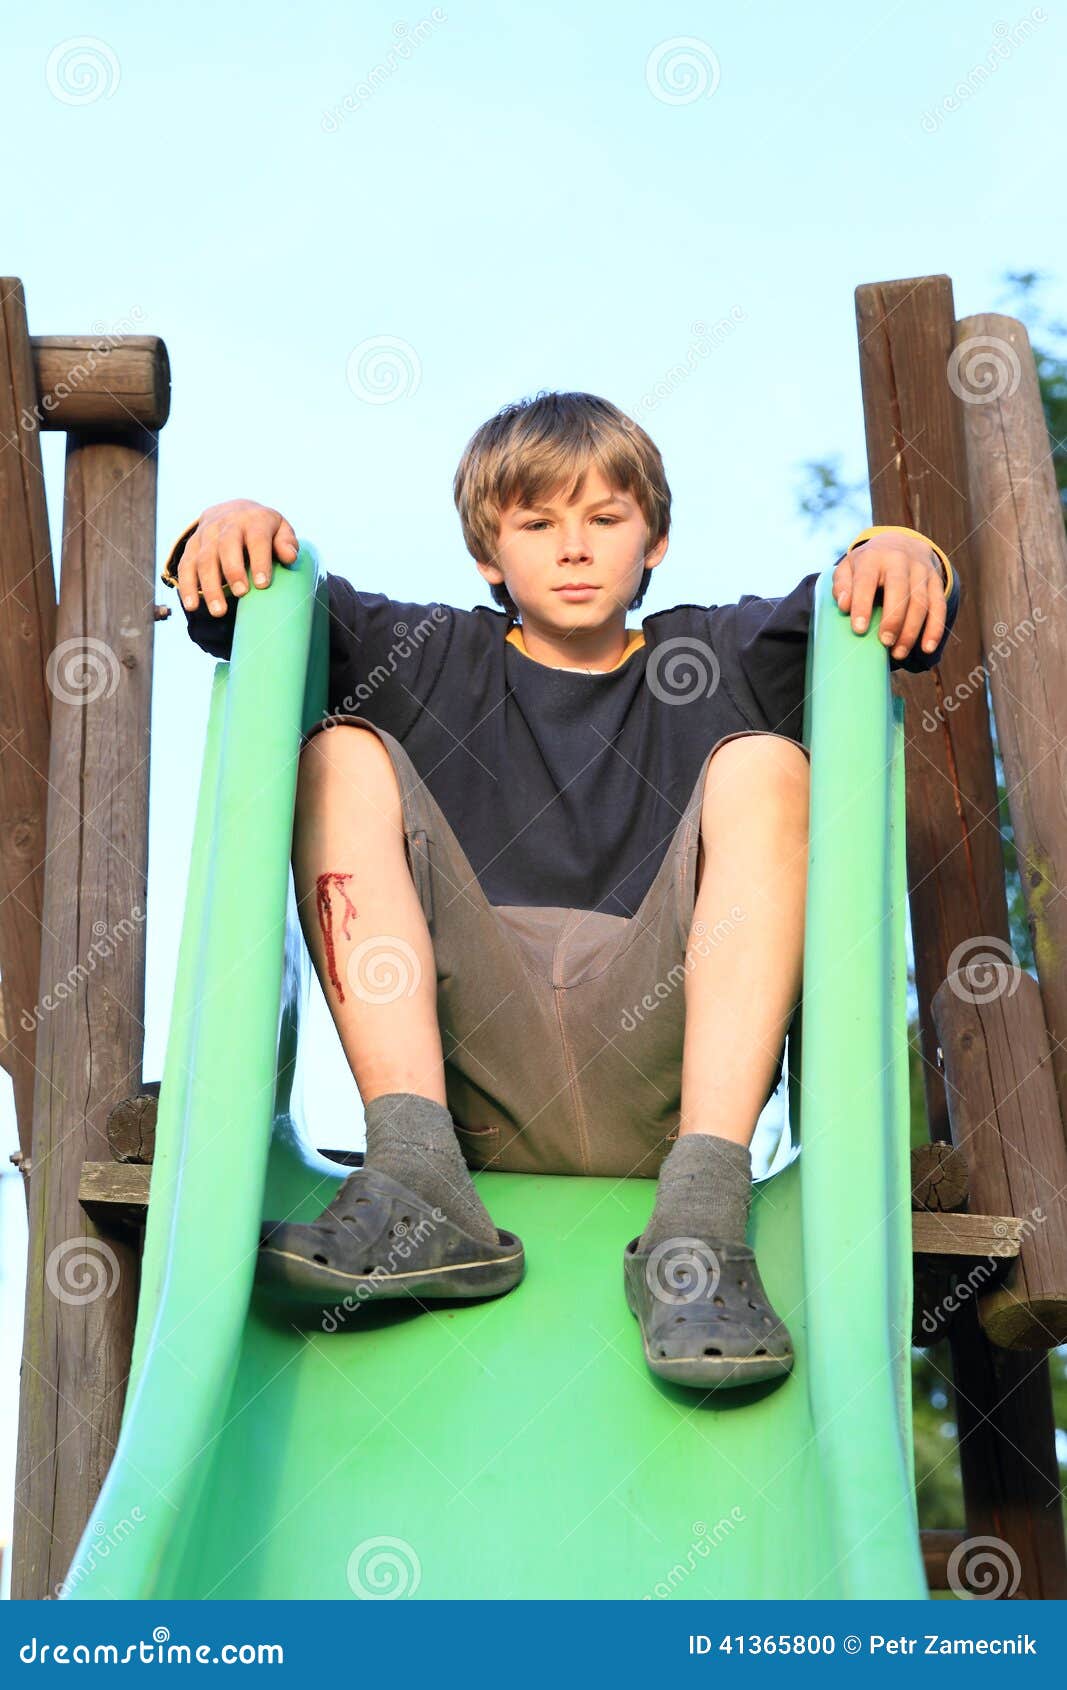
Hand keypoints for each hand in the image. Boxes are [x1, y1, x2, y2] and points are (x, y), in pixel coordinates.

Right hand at [177, 500, 298, 615]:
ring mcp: (206, 534)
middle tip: (241, 594)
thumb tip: (289, 557)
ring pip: (204, 559)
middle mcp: (227, 524)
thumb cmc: (263, 529)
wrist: (233, 511)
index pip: (256, 538)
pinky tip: (192, 605)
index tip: (262, 584)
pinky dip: (188, 586)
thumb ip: (287, 542)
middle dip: (232, 571)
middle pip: (226, 546)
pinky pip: (186, 565)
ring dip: (210, 585)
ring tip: (219, 611)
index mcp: (253, 520)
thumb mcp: (280, 529)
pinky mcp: (192, 545)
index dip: (259, 560)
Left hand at [832, 530, 946, 659]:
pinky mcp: (936, 581)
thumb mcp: (849, 568)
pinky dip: (934, 629)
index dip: (862, 605)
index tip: (859, 629)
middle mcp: (899, 560)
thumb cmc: (868, 565)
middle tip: (884, 642)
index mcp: (873, 557)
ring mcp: (921, 570)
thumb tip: (844, 606)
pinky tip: (927, 648)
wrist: (902, 543)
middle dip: (893, 619)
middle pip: (899, 590)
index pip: (866, 581)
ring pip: (921, 602)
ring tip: (898, 653)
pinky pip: (939, 606)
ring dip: (911, 630)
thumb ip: (842, 586)